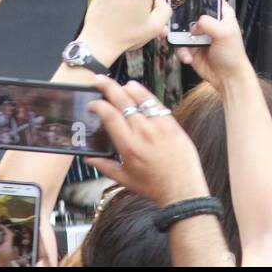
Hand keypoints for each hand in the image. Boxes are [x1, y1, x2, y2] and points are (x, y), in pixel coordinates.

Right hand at [86, 77, 207, 206]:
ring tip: (118, 84)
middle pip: (122, 100)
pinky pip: (156, 102)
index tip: (93, 103)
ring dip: (126, 87)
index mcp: (129, 146)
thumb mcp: (125, 179)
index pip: (109, 115)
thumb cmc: (154, 187)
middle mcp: (143, 132)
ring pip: (140, 97)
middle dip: (107, 87)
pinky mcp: (172, 123)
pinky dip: (145, 94)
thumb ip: (104, 166)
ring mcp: (159, 126)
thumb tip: (89, 159)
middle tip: (99, 81)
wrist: (183, 191)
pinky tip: (138, 90)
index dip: (98, 105)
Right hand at [175, 0, 249, 91]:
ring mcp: (199, 37)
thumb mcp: (224, 33)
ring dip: (180, 39)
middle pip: (189, 14)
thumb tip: (193, 26)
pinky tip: (188, 58)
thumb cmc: (233, 55)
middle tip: (176, 24)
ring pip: (181, 31)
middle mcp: (208, 24)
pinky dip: (182, 52)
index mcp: (220, 15)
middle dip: (181, 19)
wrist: (228, 79)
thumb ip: (208, 23)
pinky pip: (180, 46)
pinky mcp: (191, 49)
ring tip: (185, 47)